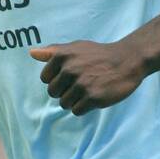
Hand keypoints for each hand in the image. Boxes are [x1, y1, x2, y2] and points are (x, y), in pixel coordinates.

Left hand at [30, 40, 146, 114]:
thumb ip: (53, 51)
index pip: (45, 79)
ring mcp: (81, 84)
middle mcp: (69, 69)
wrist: (127, 61)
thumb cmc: (99, 55)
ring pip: (64, 104)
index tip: (71, 76)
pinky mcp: (92, 97)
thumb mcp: (76, 47)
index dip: (57, 80)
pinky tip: (94, 97)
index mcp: (61, 56)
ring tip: (88, 90)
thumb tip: (32, 53)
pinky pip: (76, 111)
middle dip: (65, 92)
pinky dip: (84, 107)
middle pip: (53, 93)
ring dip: (75, 101)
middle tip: (81, 84)